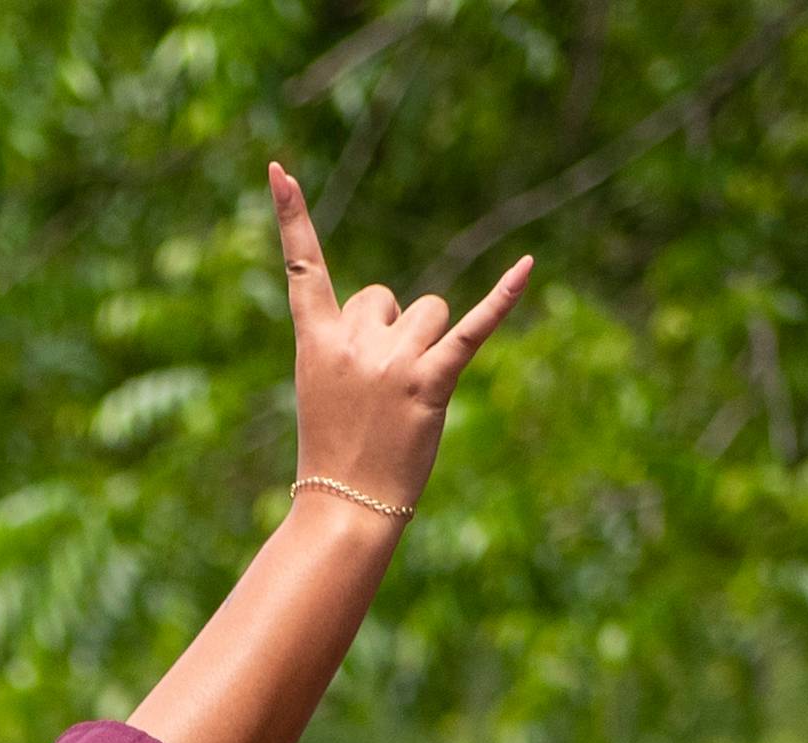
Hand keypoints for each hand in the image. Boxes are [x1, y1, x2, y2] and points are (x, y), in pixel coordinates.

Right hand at [272, 162, 533, 516]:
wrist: (344, 508)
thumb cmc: (335, 452)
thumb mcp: (323, 387)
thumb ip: (350, 340)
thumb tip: (398, 310)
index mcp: (315, 342)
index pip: (303, 269)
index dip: (292, 217)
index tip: (279, 169)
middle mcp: (351, 343)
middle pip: (390, 297)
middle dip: (394, 333)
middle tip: (378, 391)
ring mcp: (391, 363)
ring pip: (431, 312)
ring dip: (430, 345)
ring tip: (408, 397)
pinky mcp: (431, 382)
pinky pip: (473, 329)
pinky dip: (503, 297)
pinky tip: (528, 263)